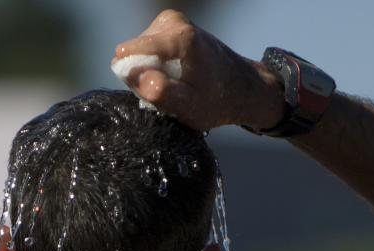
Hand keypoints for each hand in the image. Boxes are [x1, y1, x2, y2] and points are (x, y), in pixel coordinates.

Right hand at [112, 9, 284, 131]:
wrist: (242, 87)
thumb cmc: (217, 101)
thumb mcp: (188, 106)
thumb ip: (161, 92)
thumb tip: (134, 76)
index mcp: (180, 37)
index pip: (131, 53)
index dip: (133, 77)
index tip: (149, 94)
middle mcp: (174, 21)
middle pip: (136, 52)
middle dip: (145, 75)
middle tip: (170, 91)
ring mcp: (173, 20)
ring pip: (141, 51)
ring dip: (152, 72)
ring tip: (175, 84)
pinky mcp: (173, 26)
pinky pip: (150, 49)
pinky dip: (158, 66)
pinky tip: (176, 76)